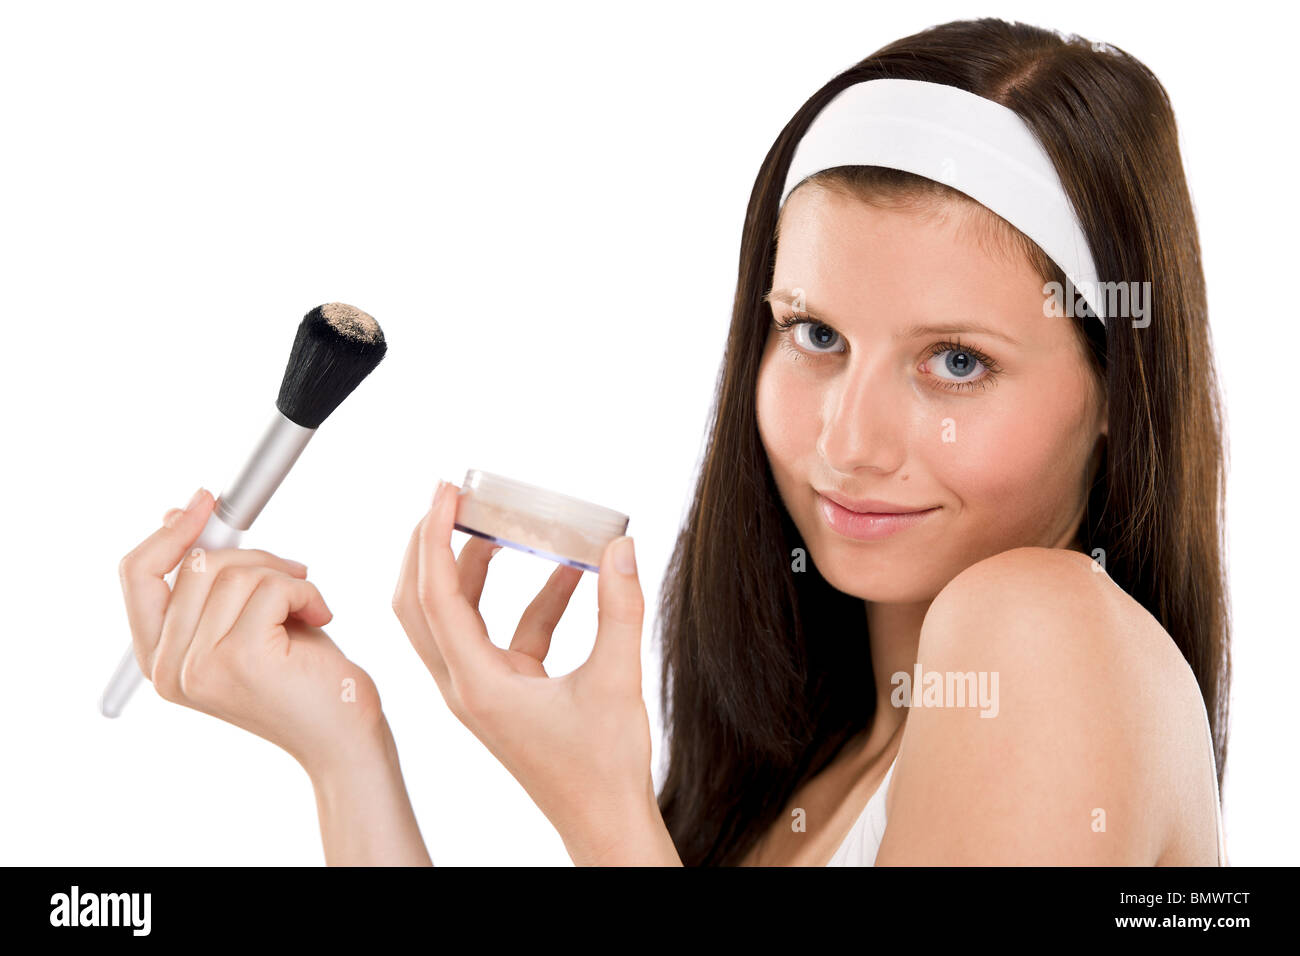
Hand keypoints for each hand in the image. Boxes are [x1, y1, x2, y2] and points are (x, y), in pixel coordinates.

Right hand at [118, 488, 385, 778]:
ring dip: (286, 577)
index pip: (137, 575)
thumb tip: (174, 515)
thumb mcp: (243, 619)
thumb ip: (206, 580)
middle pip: (196, 565)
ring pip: (236, 572)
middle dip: (256, 557)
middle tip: (295, 575)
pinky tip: (321, 617)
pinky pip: (272, 586)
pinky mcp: (240, 658)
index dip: (171, 532)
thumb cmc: (302, 676)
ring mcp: (200, 667)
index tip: (205, 501)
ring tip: (308, 607)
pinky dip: (307, 590)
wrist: (344, 736)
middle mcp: (168, 669)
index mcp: (159, 660)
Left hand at [391, 480, 672, 862]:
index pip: (435, 596)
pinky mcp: (507, 693)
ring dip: (473, 569)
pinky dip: (528, 599)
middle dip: (432, 546)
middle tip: (452, 500)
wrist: (605, 822)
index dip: (437, 537)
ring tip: (501, 525)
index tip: (446, 492)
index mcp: (476, 684)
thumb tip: (619, 549)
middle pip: (421, 603)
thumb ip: (620, 608)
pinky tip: (570, 574)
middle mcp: (466, 686)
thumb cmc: (602, 769)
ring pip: (457, 616)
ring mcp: (483, 690)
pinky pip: (503, 633)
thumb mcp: (617, 679)